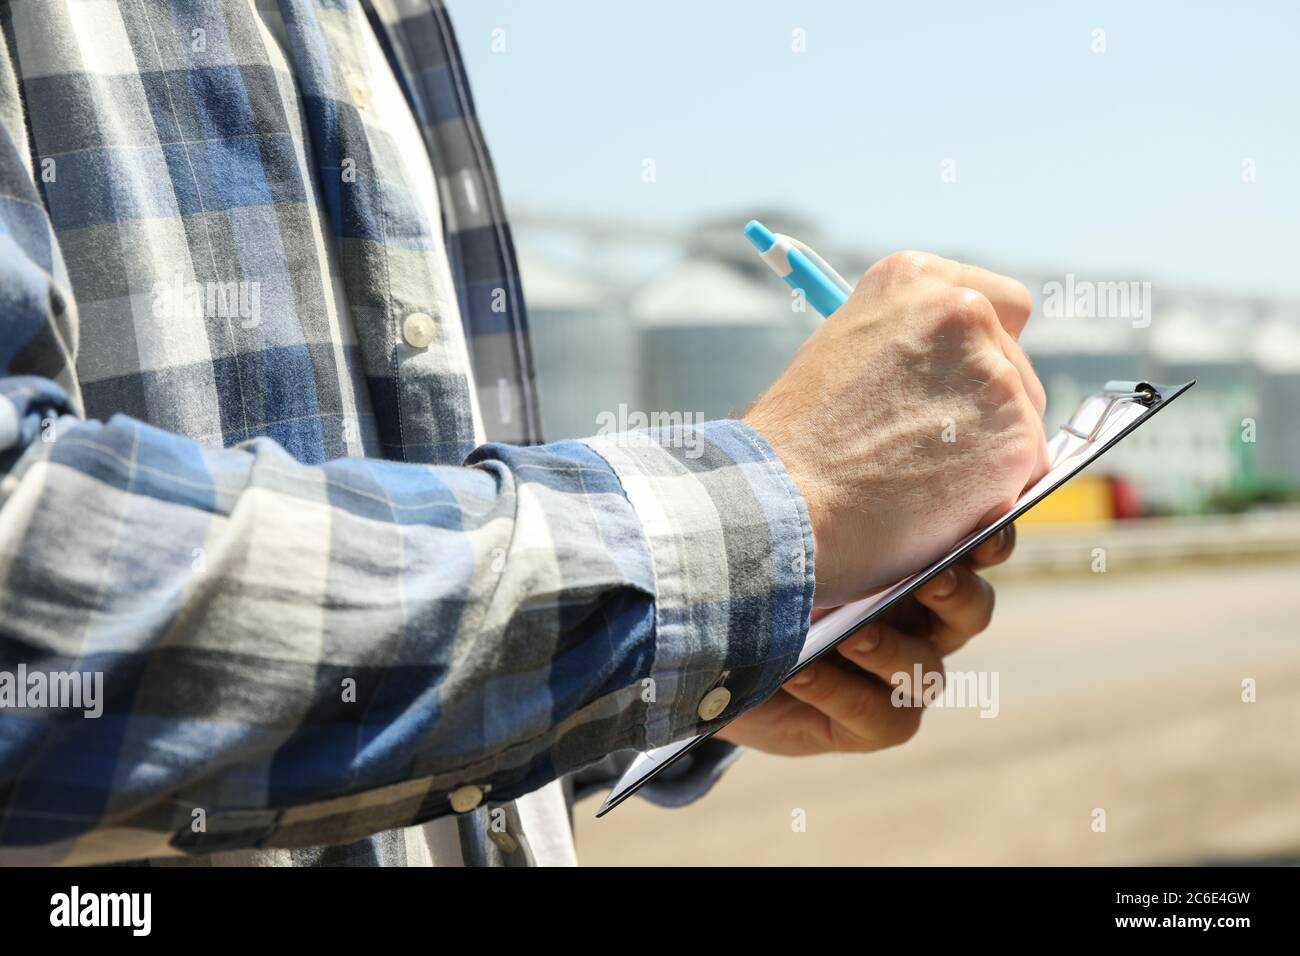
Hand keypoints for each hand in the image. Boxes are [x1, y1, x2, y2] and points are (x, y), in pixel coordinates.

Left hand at [715, 525, 1014, 754]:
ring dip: (892, 651)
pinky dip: (840, 693)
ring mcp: (899, 678)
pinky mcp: (870, 725)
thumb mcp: (784, 539)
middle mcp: (920, 623)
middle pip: (971, 612)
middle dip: (958, 594)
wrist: (710, 654)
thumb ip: (822, 520)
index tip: (987, 525)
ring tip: (853, 633)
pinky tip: (801, 674)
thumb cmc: (756, 579)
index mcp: (914, 567)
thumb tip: (841, 480)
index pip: (975, 550)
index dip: (990, 541)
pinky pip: (881, 716)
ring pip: (927, 671)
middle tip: (935, 579)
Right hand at [743, 251, 1047, 605]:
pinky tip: (941, 501)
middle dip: (985, 403)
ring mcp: (995, 372)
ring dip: (988, 448)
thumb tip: (942, 375)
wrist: (783, 494)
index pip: (993, 302)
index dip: (979, 347)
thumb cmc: (792, 437)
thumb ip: (902, 345)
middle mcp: (963, 309)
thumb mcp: (840, 350)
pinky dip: (993, 490)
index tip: (960, 380)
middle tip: (934, 444)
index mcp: (914, 278)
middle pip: (1014, 360)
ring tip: (924, 477)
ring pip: (1022, 417)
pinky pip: (1025, 468)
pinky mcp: (1016, 435)